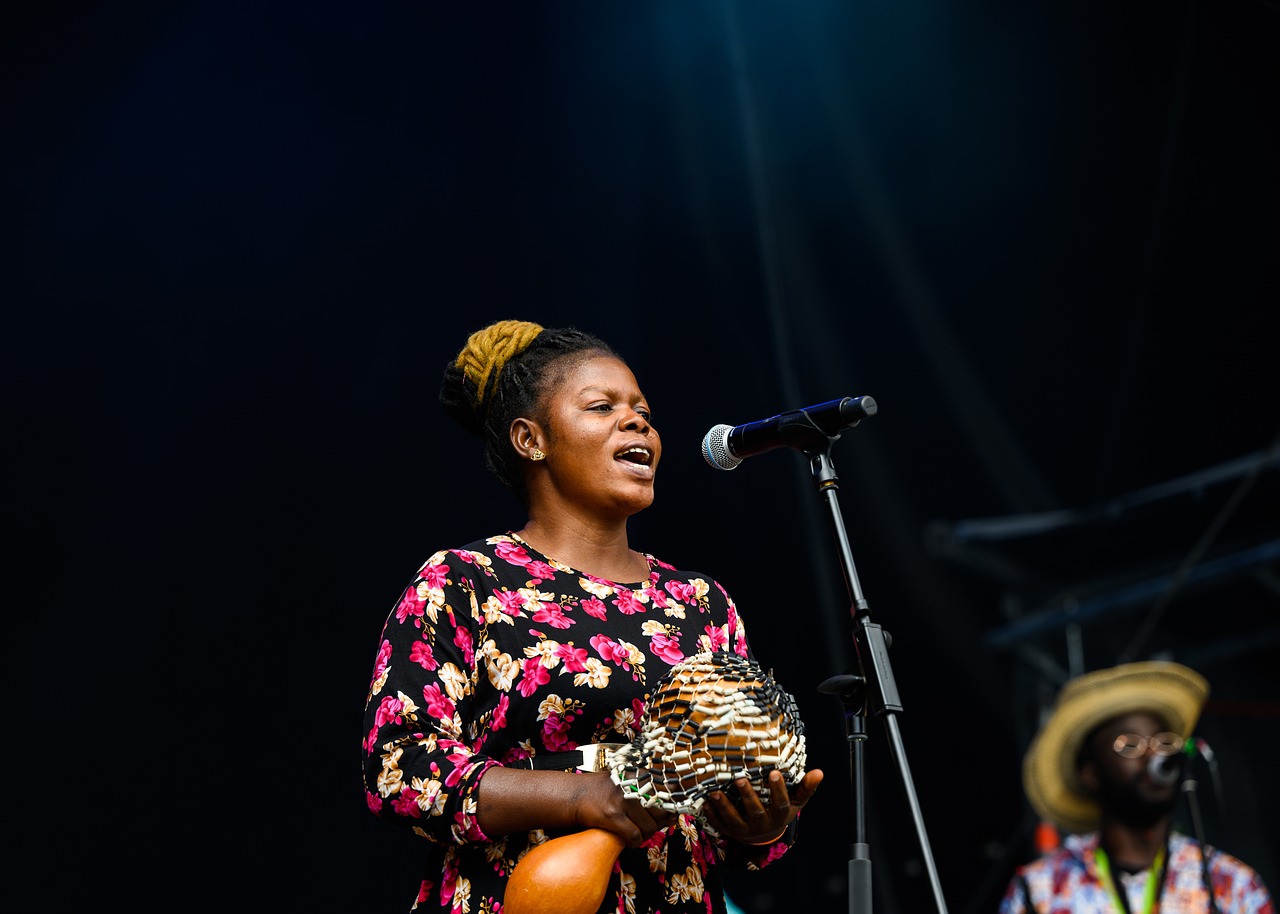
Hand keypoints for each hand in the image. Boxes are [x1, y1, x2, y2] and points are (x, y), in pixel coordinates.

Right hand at [571, 772, 678, 847]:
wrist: (576, 794)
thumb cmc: (604, 791)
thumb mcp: (627, 783)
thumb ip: (649, 794)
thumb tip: (673, 815)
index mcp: (639, 776)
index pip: (668, 792)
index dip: (672, 808)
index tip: (670, 816)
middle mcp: (633, 786)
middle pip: (660, 813)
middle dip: (657, 825)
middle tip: (647, 827)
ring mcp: (622, 800)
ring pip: (648, 827)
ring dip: (645, 835)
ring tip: (636, 833)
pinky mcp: (612, 815)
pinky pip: (634, 836)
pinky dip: (634, 843)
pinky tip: (629, 840)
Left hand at [700, 768, 823, 844]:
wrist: (764, 835)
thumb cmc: (781, 810)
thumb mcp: (796, 801)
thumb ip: (806, 787)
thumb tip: (820, 772)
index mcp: (778, 816)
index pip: (780, 804)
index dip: (778, 790)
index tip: (774, 772)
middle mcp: (762, 825)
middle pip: (755, 812)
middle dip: (747, 797)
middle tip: (740, 779)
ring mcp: (745, 830)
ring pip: (734, 821)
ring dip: (724, 806)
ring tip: (714, 792)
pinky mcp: (730, 832)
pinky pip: (719, 825)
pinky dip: (711, 815)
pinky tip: (704, 802)